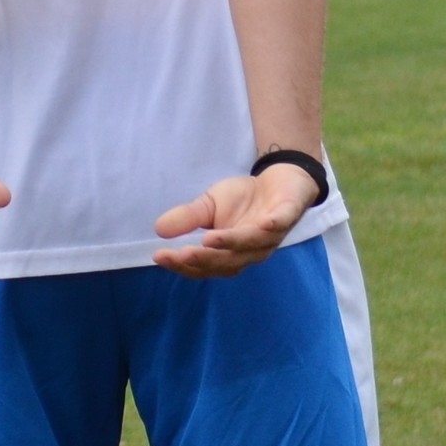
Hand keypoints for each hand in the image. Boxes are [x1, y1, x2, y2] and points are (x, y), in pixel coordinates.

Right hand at [153, 165, 319, 278]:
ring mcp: (270, 237)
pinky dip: (273, 226)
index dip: (182, 264)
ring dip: (230, 244)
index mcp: (230, 254)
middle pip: (226, 263)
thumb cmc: (243, 199)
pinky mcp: (286, 216)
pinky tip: (264, 223)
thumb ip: (188, 219)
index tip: (158, 255)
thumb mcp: (210, 205)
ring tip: (208, 239)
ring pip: (249, 246)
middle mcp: (250, 253)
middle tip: (181, 254)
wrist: (279, 180)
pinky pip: (280, 224)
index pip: (204, 266)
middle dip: (203, 259)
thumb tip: (158, 229)